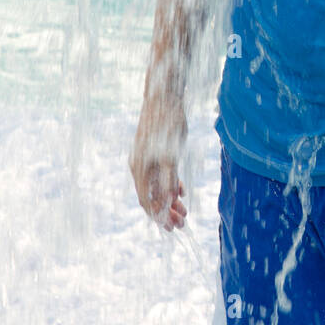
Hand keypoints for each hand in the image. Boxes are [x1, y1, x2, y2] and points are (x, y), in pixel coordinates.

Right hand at [129, 99, 187, 231]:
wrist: (164, 96)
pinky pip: (159, 175)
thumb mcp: (172, 154)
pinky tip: (181, 191)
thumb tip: (169, 202)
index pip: (147, 202)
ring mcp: (145, 159)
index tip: (173, 228)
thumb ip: (169, 179)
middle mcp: (139, 167)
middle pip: (151, 197)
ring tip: (184, 211)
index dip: (160, 217)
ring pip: (156, 187)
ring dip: (169, 201)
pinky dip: (170, 185)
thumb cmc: (167, 123)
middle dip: (166, 212)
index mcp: (140, 169)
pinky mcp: (153, 151)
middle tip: (183, 223)